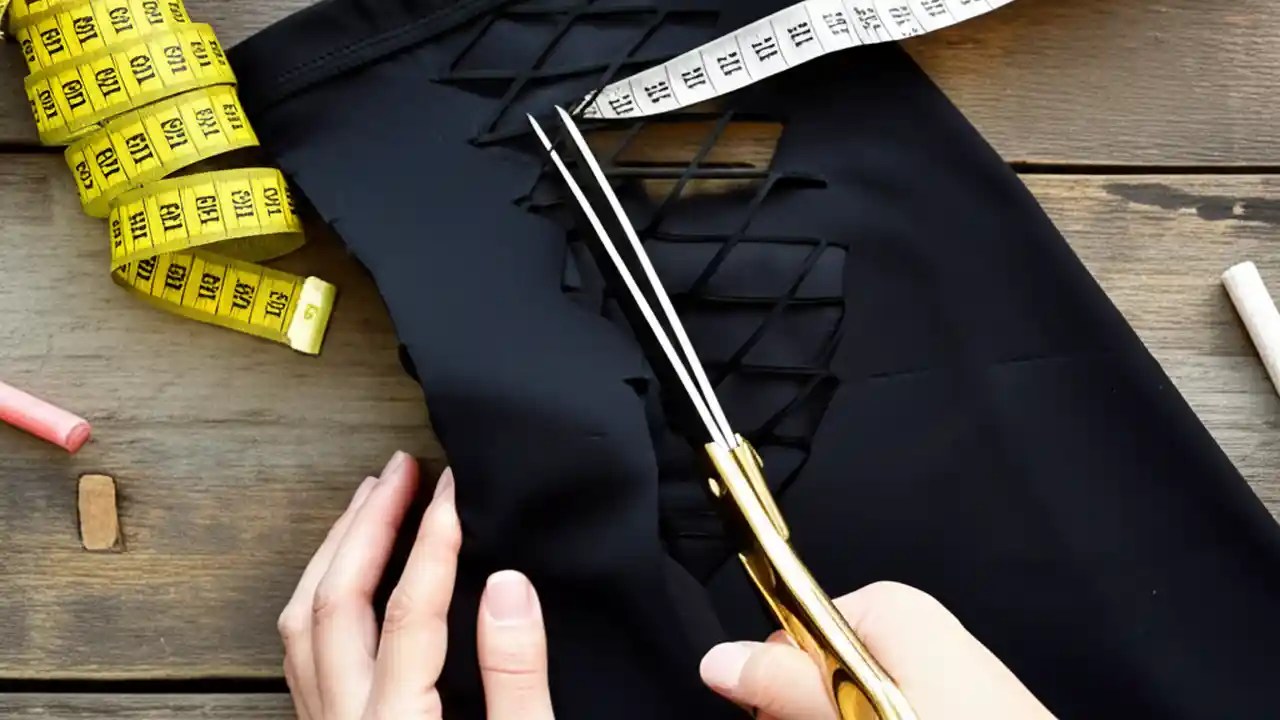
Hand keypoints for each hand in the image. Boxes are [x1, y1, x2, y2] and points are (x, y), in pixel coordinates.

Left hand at [277, 452, 555, 719]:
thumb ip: (515, 677)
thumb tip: (510, 588)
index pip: (409, 610)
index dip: (433, 539)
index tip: (451, 489)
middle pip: (336, 602)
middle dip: (368, 523)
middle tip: (399, 471)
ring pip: (303, 624)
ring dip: (333, 552)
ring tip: (366, 503)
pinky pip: (302, 651)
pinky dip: (319, 595)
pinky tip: (344, 576)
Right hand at [699, 582, 1053, 719]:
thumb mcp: (864, 711)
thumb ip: (792, 686)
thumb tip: (717, 656)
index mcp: (890, 609)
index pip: (788, 633)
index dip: (784, 687)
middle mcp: (913, 631)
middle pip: (816, 671)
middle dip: (815, 711)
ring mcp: (938, 673)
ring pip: (847, 700)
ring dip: (841, 719)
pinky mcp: (957, 707)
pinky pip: (885, 709)